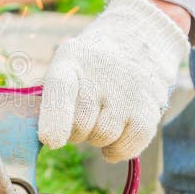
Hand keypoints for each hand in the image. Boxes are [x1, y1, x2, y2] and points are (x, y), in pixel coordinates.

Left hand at [37, 0, 189, 162]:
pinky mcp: (149, 111)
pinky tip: (116, 134)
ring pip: (102, 138)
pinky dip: (116, 150)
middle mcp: (100, 75)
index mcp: (70, 61)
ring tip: (101, 116)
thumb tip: (46, 139)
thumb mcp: (65, 65)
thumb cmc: (89, 67)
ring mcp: (128, 93)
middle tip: (83, 114)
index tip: (51, 140)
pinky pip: (125, 148)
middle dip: (75, 131)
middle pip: (79, 125)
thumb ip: (48, 99)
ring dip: (97, 138)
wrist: (139, 43)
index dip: (55, 117)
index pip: (61, 87)